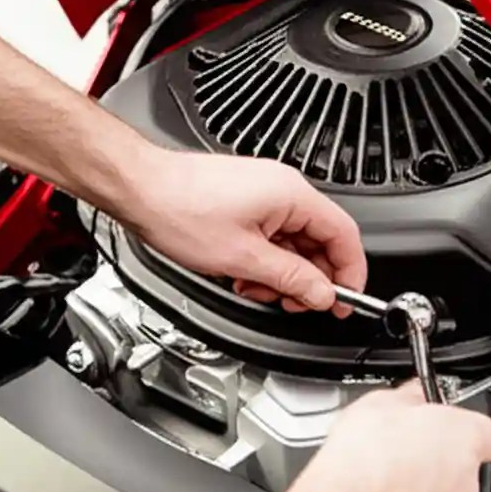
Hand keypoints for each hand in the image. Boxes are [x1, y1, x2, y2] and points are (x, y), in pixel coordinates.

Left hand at [115, 149, 366, 316]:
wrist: (140, 188)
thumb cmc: (180, 210)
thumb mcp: (243, 258)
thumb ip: (290, 279)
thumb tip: (322, 294)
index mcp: (292, 195)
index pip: (344, 235)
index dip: (350, 273)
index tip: (344, 300)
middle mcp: (283, 188)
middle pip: (320, 241)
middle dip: (308, 279)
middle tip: (295, 304)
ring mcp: (264, 193)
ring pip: (294, 242)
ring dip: (282, 274)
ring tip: (256, 290)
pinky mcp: (246, 199)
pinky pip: (272, 234)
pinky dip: (264, 260)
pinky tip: (244, 275)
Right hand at [285, 383, 490, 491]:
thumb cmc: (363, 461)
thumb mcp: (381, 402)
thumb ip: (410, 398)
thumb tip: (412, 396)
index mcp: (465, 439)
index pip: (487, 431)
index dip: (463, 425)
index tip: (439, 420)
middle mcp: (464, 482)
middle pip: (461, 465)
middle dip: (435, 456)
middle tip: (401, 446)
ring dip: (418, 486)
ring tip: (380, 475)